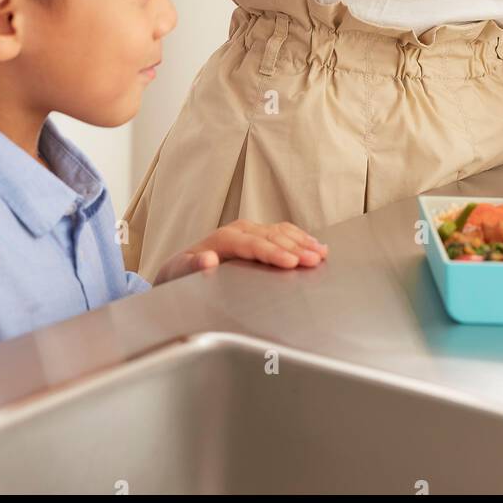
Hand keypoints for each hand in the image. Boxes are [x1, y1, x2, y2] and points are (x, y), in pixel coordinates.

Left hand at [153, 220, 328, 284]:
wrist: (181, 266)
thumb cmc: (183, 272)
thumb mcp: (181, 272)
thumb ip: (194, 266)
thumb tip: (207, 260)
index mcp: (224, 239)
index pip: (254, 244)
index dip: (274, 253)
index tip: (292, 263)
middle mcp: (239, 230)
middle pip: (272, 237)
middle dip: (296, 248)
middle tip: (316, 260)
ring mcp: (250, 230)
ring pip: (281, 232)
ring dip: (302, 241)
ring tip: (321, 252)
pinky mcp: (257, 234)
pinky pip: (282, 231)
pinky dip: (300, 237)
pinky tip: (315, 244)